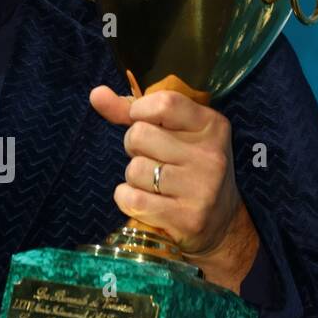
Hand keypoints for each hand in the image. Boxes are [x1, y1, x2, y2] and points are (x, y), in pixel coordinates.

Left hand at [89, 84, 258, 290]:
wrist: (221, 224)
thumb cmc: (188, 169)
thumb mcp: (174, 133)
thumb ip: (133, 111)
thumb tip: (96, 94)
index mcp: (211, 126)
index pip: (165, 103)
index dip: (139, 110)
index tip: (141, 121)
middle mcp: (210, 155)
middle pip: (139, 135)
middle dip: (134, 147)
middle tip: (151, 159)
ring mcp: (201, 188)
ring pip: (134, 169)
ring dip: (133, 178)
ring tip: (152, 183)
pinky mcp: (188, 218)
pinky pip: (132, 199)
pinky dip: (127, 199)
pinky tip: (143, 201)